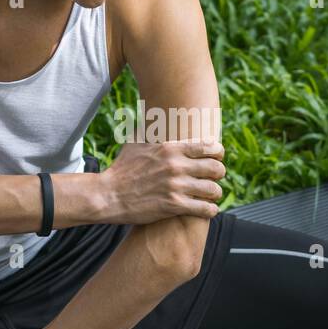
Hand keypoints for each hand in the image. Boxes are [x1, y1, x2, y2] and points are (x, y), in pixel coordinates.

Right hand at [100, 138, 225, 223]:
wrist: (108, 194)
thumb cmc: (122, 168)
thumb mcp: (136, 142)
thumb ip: (152, 130)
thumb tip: (157, 117)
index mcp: (170, 148)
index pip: (209, 146)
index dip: (218, 153)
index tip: (216, 159)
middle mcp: (176, 165)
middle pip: (216, 168)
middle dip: (219, 174)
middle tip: (214, 179)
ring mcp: (175, 186)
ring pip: (213, 190)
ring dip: (215, 194)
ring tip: (210, 196)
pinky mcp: (173, 205)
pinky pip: (205, 209)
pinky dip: (210, 211)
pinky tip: (206, 210)